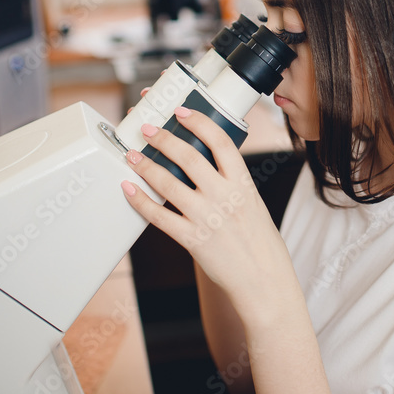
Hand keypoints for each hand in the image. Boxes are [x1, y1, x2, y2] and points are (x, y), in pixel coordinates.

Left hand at [121, 107, 297, 320]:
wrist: (264, 281)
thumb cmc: (261, 244)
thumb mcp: (253, 203)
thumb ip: (232, 184)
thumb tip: (208, 165)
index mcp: (243, 184)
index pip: (220, 142)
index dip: (198, 122)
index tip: (182, 112)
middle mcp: (225, 197)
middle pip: (189, 157)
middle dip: (163, 139)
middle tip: (147, 130)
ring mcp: (207, 218)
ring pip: (169, 184)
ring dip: (146, 166)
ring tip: (132, 156)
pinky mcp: (193, 240)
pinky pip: (160, 217)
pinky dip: (141, 201)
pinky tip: (129, 190)